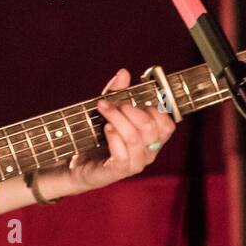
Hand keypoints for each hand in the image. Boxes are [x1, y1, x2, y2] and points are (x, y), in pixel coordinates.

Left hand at [66, 68, 176, 191]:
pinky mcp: (117, 172)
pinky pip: (122, 155)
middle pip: (149, 127)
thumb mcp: (108, 110)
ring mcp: (134, 164)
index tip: (132, 101)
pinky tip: (106, 129)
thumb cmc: (98, 135)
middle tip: (110, 104)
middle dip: (128, 109)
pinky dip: (113, 138)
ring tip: (103, 111)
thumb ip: (117, 93)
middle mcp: (148, 153)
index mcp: (152, 139)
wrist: (78, 161)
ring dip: (117, 119)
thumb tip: (124, 73)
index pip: (167, 125)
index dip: (152, 109)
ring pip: (134, 138)